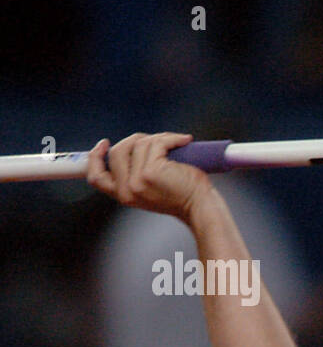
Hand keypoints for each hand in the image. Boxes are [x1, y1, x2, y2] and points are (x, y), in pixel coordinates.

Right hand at [86, 132, 212, 219]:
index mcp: (124, 196)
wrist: (202, 208)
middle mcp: (127, 190)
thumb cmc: (184, 197)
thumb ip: (135, 173)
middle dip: (136, 140)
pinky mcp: (151, 171)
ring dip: (158, 138)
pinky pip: (156, 143)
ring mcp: (137, 181)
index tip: (104, 143)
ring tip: (177, 143)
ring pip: (138, 144)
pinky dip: (171, 138)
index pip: (96, 177)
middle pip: (117, 152)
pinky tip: (184, 141)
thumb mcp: (152, 188)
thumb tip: (130, 146)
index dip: (95, 157)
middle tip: (157, 141)